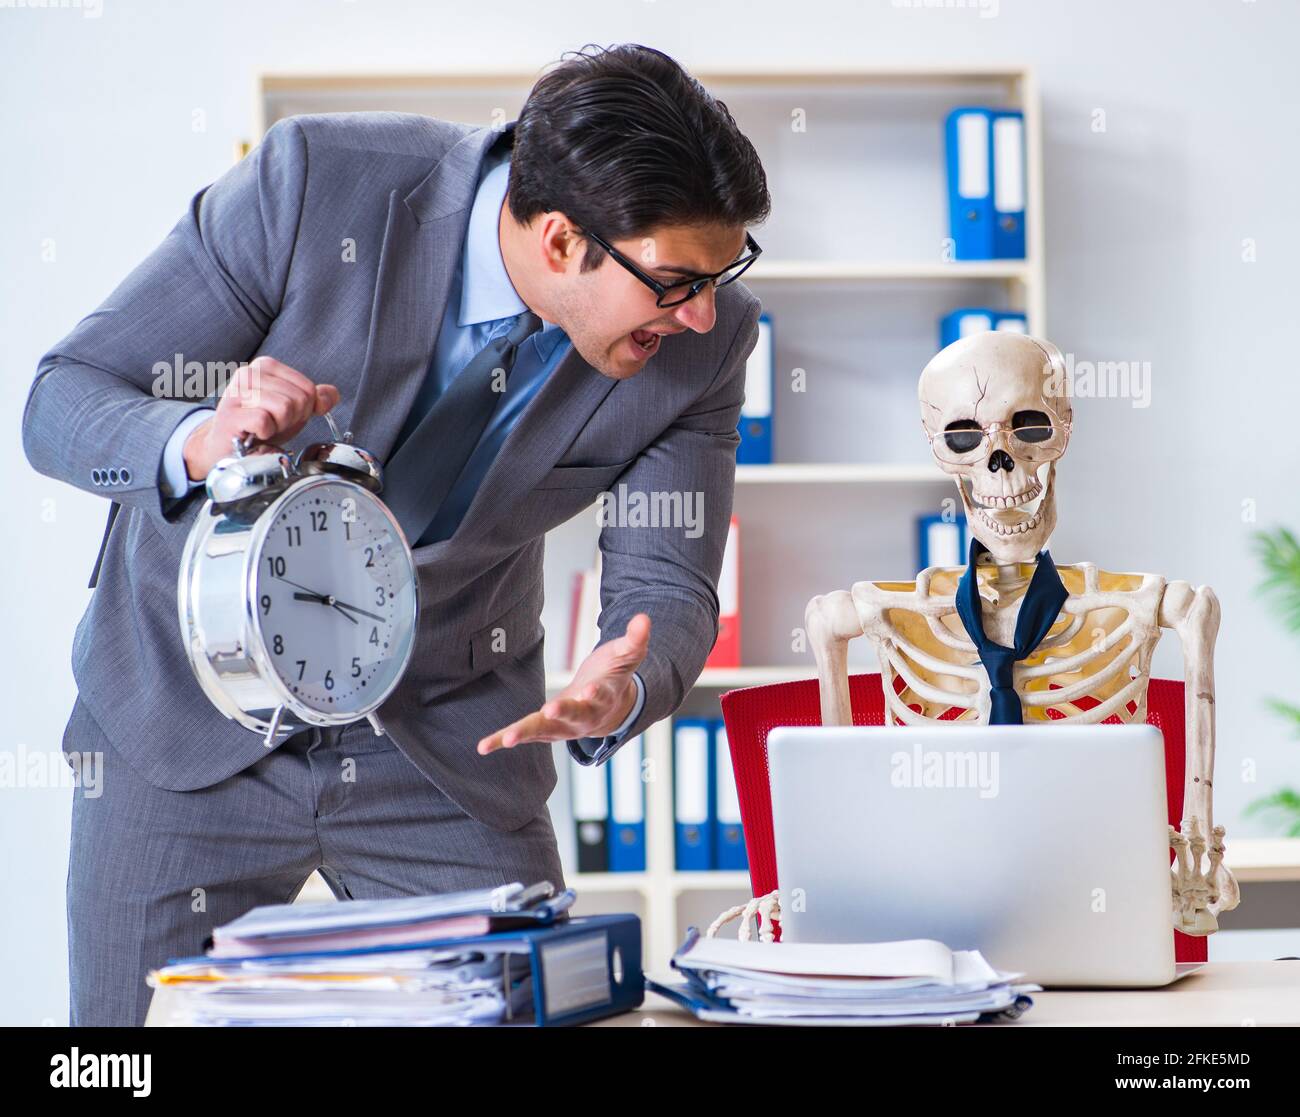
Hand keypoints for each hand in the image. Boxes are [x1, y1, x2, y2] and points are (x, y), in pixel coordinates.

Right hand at [183, 356, 340, 480]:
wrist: (227, 446)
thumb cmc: (259, 425)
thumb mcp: (294, 409)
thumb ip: (317, 399)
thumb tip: (330, 395)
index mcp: (266, 366)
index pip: (309, 388)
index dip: (304, 409)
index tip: (285, 414)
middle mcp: (249, 373)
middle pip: (299, 399)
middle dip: (292, 418)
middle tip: (273, 423)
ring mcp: (237, 392)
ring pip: (285, 408)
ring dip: (279, 426)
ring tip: (263, 427)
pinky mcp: (230, 414)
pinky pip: (265, 421)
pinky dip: (265, 433)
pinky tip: (254, 433)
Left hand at [476, 614, 650, 754]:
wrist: (607, 707)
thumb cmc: (613, 676)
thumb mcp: (625, 655)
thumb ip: (634, 640)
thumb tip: (645, 618)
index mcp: (604, 697)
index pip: (601, 695)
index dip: (595, 693)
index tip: (589, 690)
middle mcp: (585, 716)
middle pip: (574, 716)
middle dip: (562, 714)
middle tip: (550, 711)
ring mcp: (564, 726)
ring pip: (546, 731)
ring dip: (526, 733)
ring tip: (506, 740)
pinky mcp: (546, 728)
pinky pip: (525, 734)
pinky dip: (504, 739)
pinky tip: (484, 746)